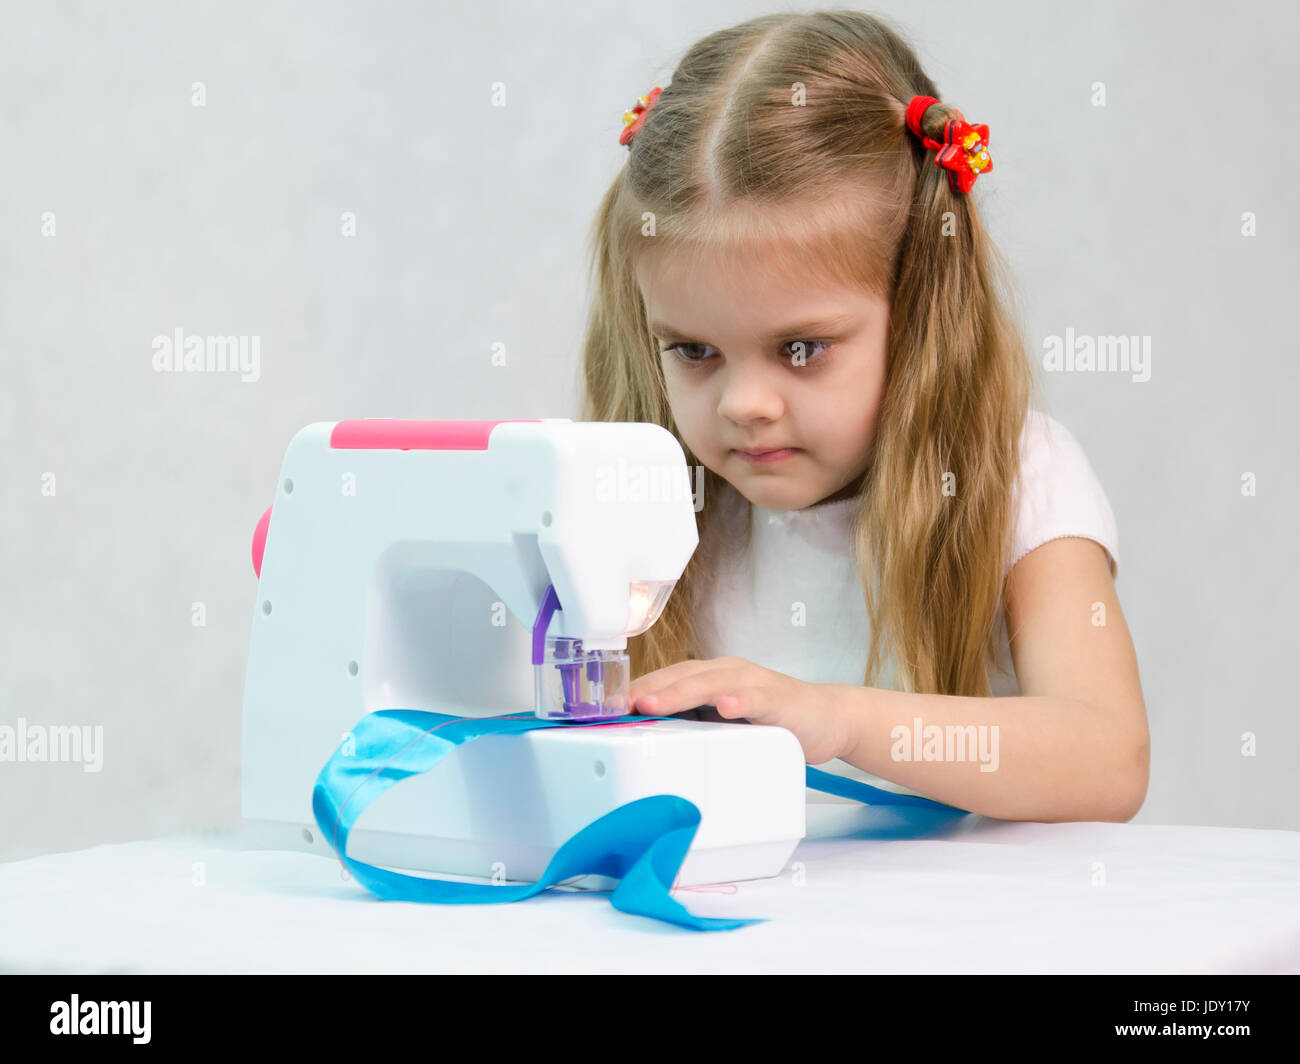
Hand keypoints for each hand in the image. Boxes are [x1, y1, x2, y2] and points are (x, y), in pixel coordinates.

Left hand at [625, 657, 848, 764]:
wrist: (827, 719)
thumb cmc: (770, 720)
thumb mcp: (723, 722)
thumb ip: (692, 723)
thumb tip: (647, 738)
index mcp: (709, 677)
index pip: (666, 678)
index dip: (637, 689)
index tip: (606, 707)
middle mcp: (727, 673)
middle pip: (682, 676)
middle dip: (649, 689)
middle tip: (621, 705)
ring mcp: (753, 683)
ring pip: (712, 683)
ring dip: (680, 693)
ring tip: (654, 704)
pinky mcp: (779, 700)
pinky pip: (757, 698)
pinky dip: (740, 701)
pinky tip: (726, 707)